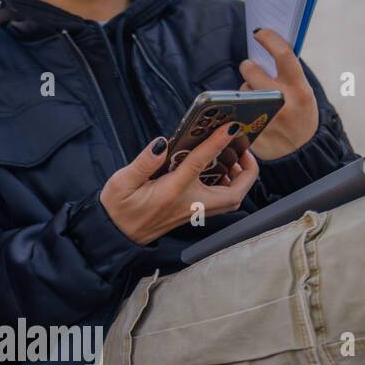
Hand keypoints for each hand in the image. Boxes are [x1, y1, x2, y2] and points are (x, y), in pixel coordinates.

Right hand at [99, 123, 259, 244]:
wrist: (116, 237)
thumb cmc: (118, 209)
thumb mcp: (121, 182)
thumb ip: (143, 162)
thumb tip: (162, 144)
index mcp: (171, 192)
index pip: (200, 163)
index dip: (218, 143)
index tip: (231, 127)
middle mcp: (188, 204)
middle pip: (233, 194)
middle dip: (247, 172)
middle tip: (244, 149)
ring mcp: (192, 211)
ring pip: (230, 201)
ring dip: (240, 180)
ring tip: (235, 158)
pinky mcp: (191, 214)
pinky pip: (220, 203)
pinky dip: (228, 186)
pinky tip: (219, 171)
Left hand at [239, 27, 319, 161]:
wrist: (302, 153)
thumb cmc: (301, 117)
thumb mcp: (303, 94)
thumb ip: (288, 75)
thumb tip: (267, 48)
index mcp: (299, 89)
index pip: (283, 54)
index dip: (269, 38)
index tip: (259, 32)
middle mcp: (283, 103)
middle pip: (252, 71)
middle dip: (248, 66)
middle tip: (249, 67)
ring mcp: (266, 119)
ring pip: (243, 91)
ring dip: (245, 91)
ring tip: (257, 99)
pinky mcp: (252, 132)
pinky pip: (237, 110)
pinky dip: (242, 110)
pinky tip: (251, 115)